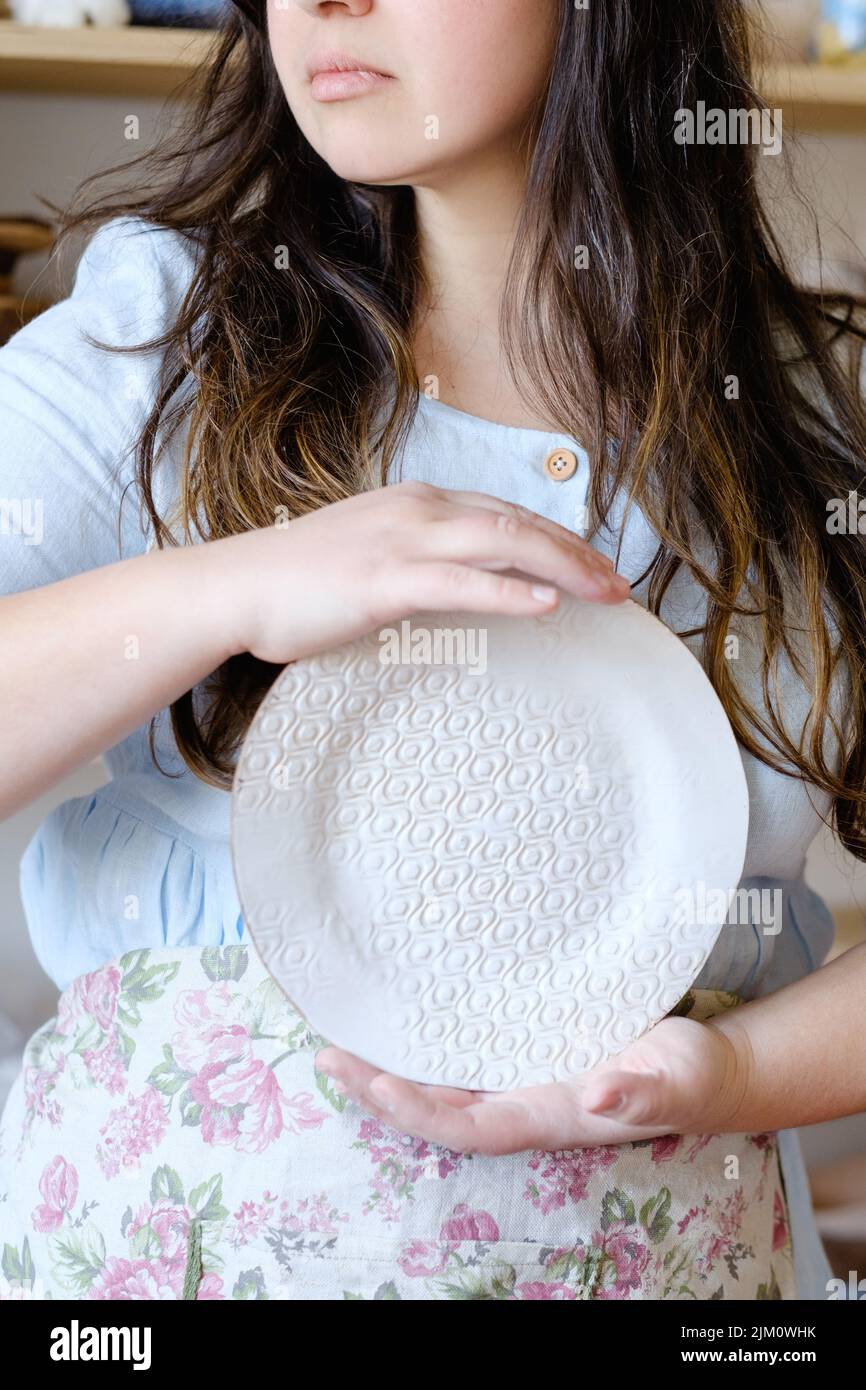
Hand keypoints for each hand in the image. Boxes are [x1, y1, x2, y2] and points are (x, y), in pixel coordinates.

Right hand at [218, 481, 630, 663]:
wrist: (236, 587)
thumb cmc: (296, 581)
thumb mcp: (368, 555)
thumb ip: (416, 559)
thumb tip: (454, 584)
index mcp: (417, 503)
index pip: (505, 513)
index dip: (558, 539)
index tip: (595, 567)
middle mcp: (419, 511)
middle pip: (518, 523)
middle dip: (577, 552)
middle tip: (621, 587)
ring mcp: (402, 542)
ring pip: (502, 544)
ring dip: (563, 567)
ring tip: (606, 594)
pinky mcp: (384, 581)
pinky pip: (461, 584)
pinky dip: (509, 592)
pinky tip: (547, 605)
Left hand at [314, 1013, 752, 1154]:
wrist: (708, 1071)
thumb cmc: (692, 1077)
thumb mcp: (675, 1079)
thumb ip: (640, 1094)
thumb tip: (596, 1099)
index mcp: (550, 1114)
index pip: (470, 1124)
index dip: (420, 1110)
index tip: (375, 1082)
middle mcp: (526, 1103)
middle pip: (439, 1109)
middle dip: (381, 1090)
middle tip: (328, 1057)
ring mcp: (524, 1081)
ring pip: (444, 1086)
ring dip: (391, 1072)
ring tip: (339, 1047)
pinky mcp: (528, 1053)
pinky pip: (464, 1060)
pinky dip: (423, 1050)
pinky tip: (398, 1029)